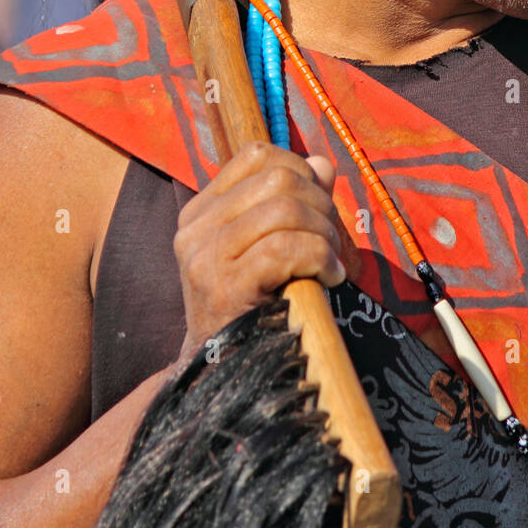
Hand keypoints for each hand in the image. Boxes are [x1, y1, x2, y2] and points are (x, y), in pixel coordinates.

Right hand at [173, 140, 344, 359]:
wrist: (226, 373)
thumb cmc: (257, 306)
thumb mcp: (271, 246)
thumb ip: (295, 201)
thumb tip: (321, 164)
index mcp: (202, 210)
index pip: (257, 155)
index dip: (301, 171)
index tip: (319, 208)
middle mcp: (194, 228)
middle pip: (278, 179)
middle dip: (321, 205)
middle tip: (333, 242)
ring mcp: (203, 258)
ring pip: (284, 210)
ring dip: (324, 234)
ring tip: (333, 262)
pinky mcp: (221, 288)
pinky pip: (284, 249)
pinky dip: (320, 258)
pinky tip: (330, 278)